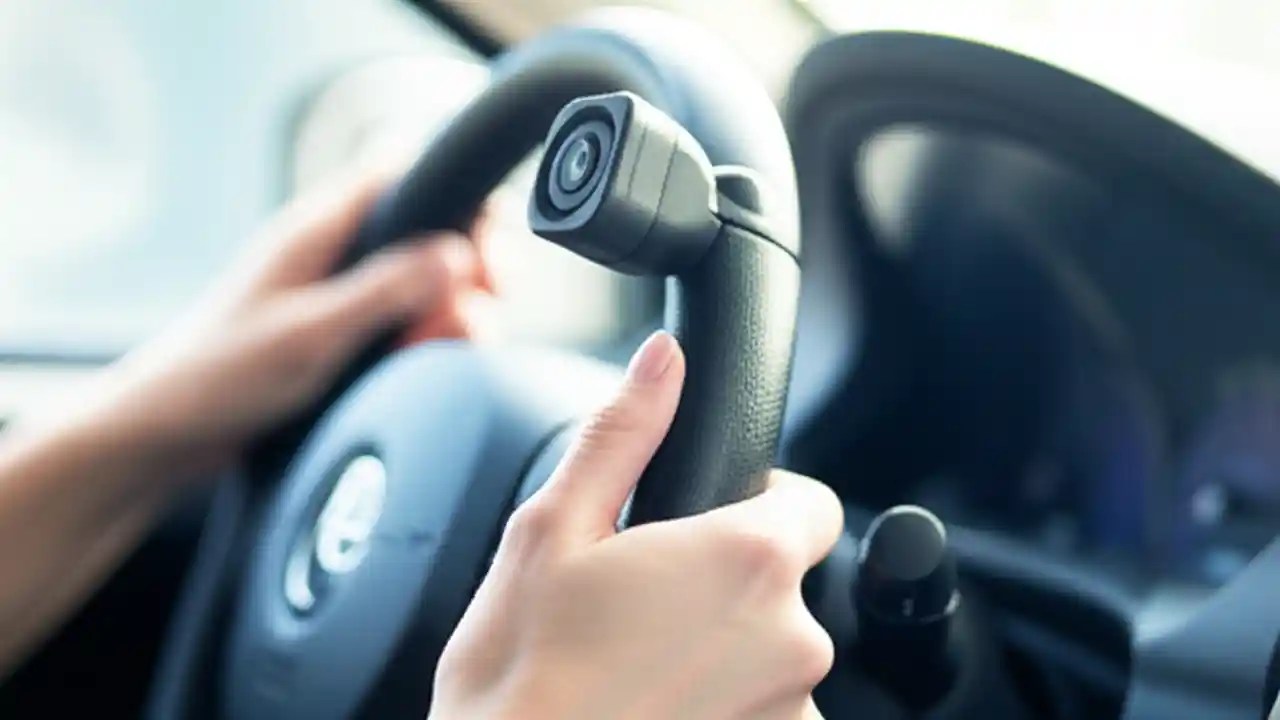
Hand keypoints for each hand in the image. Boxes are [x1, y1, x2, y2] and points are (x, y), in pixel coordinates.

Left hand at [73, 170, 495, 481]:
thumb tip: (458, 254)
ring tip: (435, 346)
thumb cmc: (218, 377)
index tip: (485, 259)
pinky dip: (424, 339)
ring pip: (424, 280)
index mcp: (320, 228)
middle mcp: (334, 250)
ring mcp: (339, 291)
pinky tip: (416, 364)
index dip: (460, 200)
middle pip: (430, 230)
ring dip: (448, 311)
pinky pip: (403, 319)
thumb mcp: (311, 333)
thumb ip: (386, 290)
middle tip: (474, 312)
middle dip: (467, 270)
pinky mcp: (341, 331)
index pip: (407, 171)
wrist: (165, 435)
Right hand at [430, 332, 841, 719]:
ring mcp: (791, 713)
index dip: (763, 501)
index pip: (813, 503)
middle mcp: (791, 640)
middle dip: (725, 584)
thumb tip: (663, 363)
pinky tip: (652, 707)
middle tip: (640, 602)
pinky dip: (722, 708)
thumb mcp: (552, 530)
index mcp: (747, 561)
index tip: (707, 523)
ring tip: (637, 665)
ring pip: (770, 655)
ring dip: (724, 654)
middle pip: (784, 584)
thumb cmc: (519, 676)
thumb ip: (624, 433)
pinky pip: (763, 713)